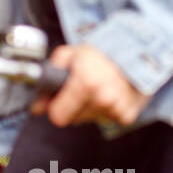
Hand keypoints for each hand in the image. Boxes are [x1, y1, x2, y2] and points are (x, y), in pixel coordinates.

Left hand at [29, 44, 149, 127]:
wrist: (136, 52)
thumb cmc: (101, 53)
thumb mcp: (69, 55)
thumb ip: (48, 78)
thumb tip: (36, 107)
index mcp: (86, 83)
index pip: (58, 117)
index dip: (54, 107)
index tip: (57, 99)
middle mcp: (102, 99)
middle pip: (73, 119)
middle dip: (71, 107)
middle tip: (80, 89)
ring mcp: (116, 109)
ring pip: (88, 120)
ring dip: (88, 108)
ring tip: (96, 88)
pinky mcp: (127, 116)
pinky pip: (105, 119)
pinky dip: (104, 110)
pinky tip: (108, 95)